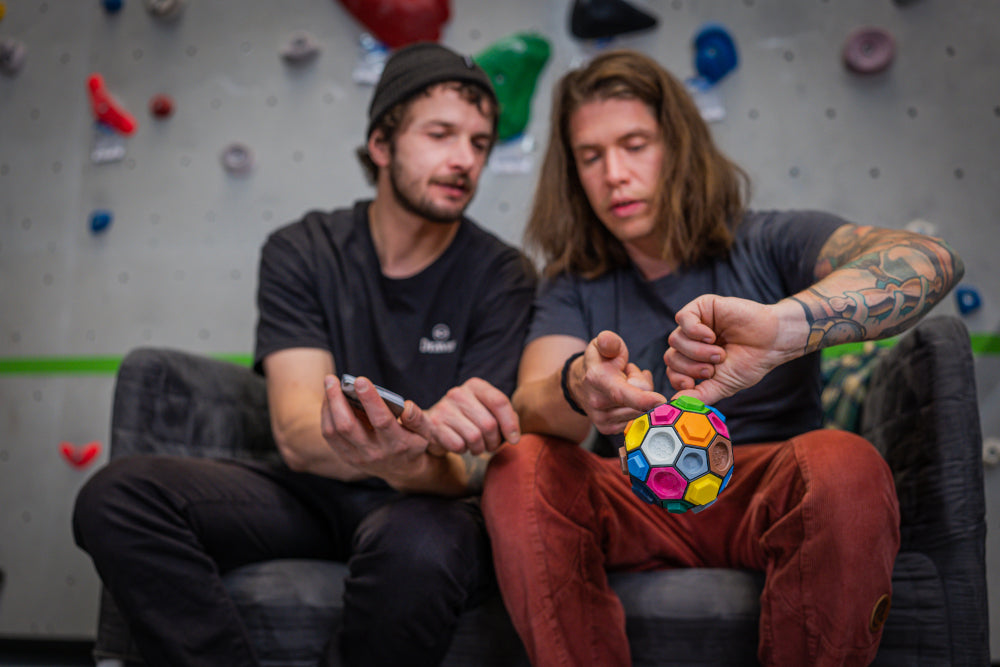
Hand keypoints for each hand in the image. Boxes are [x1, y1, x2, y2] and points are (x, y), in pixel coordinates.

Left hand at [320, 375, 429, 481]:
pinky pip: (330, 436)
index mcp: (397, 444)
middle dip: (337, 400)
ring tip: (329, 384)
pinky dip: (326, 415)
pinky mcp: (346, 457)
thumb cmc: (412, 443)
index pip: (381, 420)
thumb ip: (417, 418)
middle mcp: (374, 452)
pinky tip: (329, 399)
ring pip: (334, 431)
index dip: (370, 400)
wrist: (402, 470)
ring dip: (329, 406)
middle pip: (348, 426)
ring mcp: (358, 457)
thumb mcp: (425, 432)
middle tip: (331, 379)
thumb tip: (406, 406)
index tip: (360, 380)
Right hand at [398, 378, 519, 455]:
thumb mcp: (488, 412)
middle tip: (490, 445)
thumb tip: (514, 435)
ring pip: (474, 437)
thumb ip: (507, 418)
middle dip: (494, 441)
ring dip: (479, 448)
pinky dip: (462, 450)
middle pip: (489, 424)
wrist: (435, 426)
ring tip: (475, 446)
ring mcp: (443, 408)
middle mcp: (458, 393)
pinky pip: (458, 445)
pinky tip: (460, 445)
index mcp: (475, 385)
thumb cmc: (469, 420)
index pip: (499, 402)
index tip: (514, 439)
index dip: (510, 424)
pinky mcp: (433, 425)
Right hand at [568, 331, 666, 434]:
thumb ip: (608, 341)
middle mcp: (597, 403)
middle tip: (628, 374)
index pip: (622, 392)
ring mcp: (602, 420)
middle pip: (641, 401)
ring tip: (625, 385)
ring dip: (641, 398)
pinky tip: (626, 398)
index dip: (643, 398)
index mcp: (597, 379)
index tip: (661, 401)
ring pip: (642, 412)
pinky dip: (637, 408)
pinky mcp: (608, 429)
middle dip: (643, 386)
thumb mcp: (602, 344)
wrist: (580, 383)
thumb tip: (606, 341)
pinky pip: (637, 420)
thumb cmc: (600, 360)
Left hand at [665, 294, 798, 404]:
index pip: (671, 370)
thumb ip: (699, 396)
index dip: (676, 378)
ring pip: (675, 339)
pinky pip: (682, 318)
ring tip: (720, 353)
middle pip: (670, 356)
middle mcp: (691, 342)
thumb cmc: (750, 362)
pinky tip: (711, 337)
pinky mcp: (702, 307)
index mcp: (694, 360)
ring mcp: (695, 324)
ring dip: (697, 351)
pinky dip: (694, 331)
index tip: (690, 383)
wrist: (772, 342)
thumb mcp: (722, 385)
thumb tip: (675, 404)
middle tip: (712, 369)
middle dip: (690, 367)